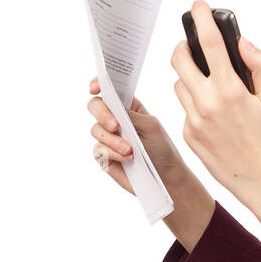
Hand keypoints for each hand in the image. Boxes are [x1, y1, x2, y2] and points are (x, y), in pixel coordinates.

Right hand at [87, 76, 190, 196]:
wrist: (165, 177)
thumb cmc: (162, 148)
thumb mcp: (150, 126)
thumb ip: (130, 114)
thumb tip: (110, 104)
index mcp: (128, 106)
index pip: (110, 90)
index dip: (99, 84)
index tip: (95, 87)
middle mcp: (115, 118)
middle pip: (95, 106)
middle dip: (102, 114)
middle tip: (115, 125)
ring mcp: (107, 137)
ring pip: (96, 129)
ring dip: (113, 140)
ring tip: (130, 150)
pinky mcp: (104, 155)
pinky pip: (99, 149)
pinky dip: (113, 153)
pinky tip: (128, 158)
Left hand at [170, 0, 260, 205]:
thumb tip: (243, 43)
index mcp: (230, 90)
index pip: (210, 44)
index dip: (202, 19)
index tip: (198, 6)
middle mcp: (207, 103)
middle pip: (179, 60)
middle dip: (183, 46)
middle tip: (192, 46)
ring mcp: (194, 120)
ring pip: (179, 84)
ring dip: (189, 77)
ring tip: (210, 85)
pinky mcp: (188, 134)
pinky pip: (184, 109)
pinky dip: (195, 103)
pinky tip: (214, 115)